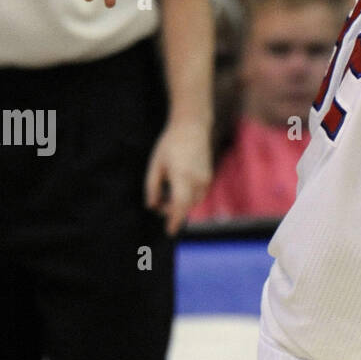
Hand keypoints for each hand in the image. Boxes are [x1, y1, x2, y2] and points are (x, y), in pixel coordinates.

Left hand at [144, 119, 211, 234]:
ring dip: (180, 204)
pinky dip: (187, 197)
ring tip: (166, 196)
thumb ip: (152, 187)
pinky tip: (177, 188)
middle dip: (173, 211)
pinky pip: (198, 194)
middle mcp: (197, 180)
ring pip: (193, 202)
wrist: (192, 127)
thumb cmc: (170, 144)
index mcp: (182, 176)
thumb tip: (152, 206)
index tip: (169, 232)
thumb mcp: (155, 165)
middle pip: (186, 206)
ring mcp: (205, 179)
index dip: (174, 220)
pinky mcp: (208, 177)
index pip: (179, 205)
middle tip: (158, 206)